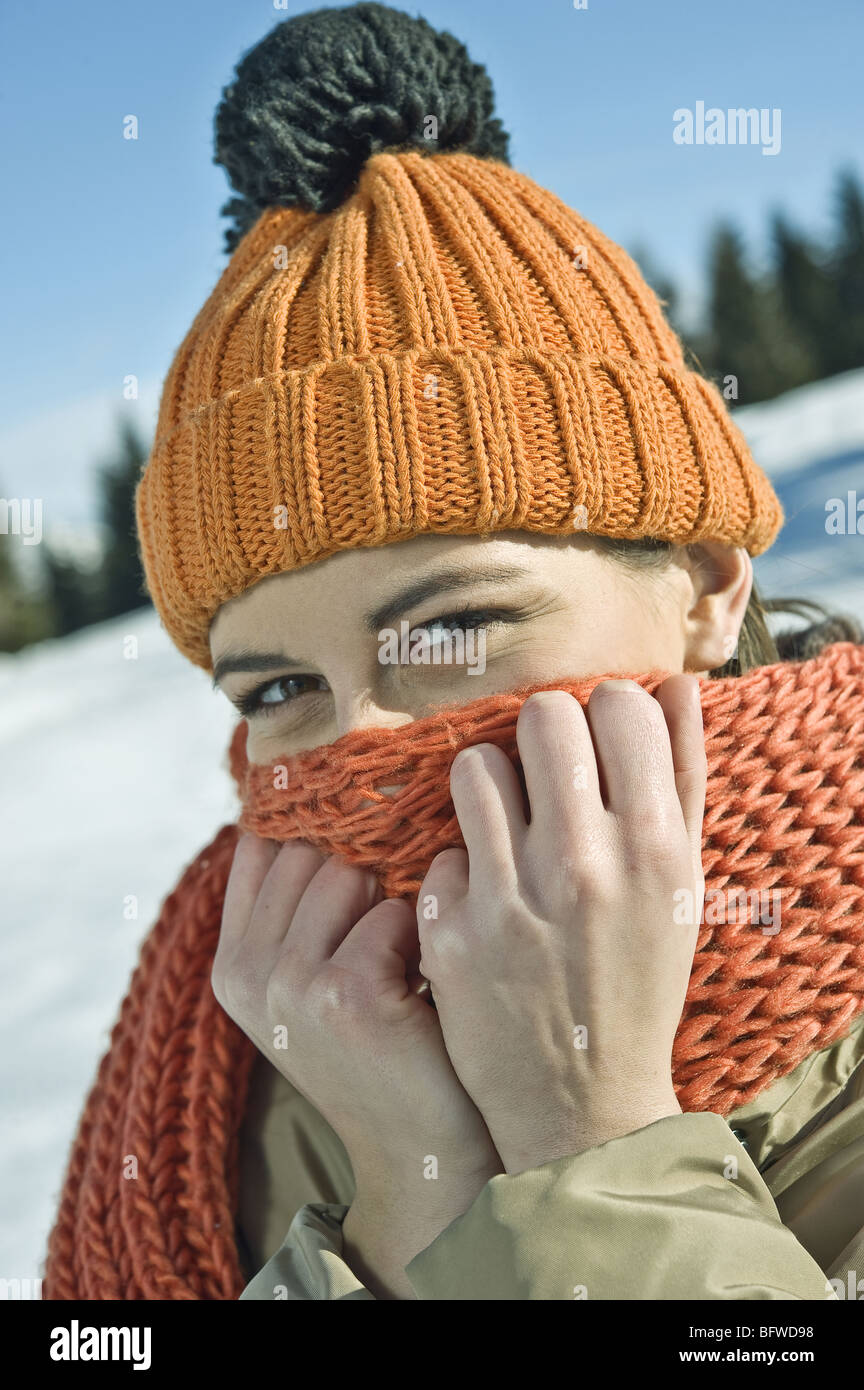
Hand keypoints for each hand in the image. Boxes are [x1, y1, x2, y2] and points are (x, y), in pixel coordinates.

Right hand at [211, 837, 503, 1239]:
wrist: (422, 1144)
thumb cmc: (383, 1044)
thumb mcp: (314, 980)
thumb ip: (296, 906)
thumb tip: (315, 804)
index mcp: (231, 965)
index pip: (261, 846)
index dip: (315, 840)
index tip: (356, 862)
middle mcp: (247, 975)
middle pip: (308, 851)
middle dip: (361, 874)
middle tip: (387, 934)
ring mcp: (289, 986)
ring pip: (348, 872)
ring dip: (393, 904)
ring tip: (403, 962)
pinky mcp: (344, 995)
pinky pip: (394, 911)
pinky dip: (420, 937)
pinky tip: (421, 986)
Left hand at [416, 675, 706, 1175]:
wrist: (583, 1103)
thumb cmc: (639, 980)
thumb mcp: (683, 887)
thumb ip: (681, 781)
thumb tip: (676, 684)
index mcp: (654, 847)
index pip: (617, 704)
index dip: (604, 711)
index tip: (599, 739)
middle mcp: (582, 864)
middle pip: (541, 716)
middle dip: (543, 734)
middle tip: (547, 773)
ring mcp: (511, 899)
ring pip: (475, 766)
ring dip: (490, 787)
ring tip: (506, 828)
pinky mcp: (451, 933)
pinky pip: (442, 848)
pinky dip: (461, 869)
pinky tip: (482, 904)